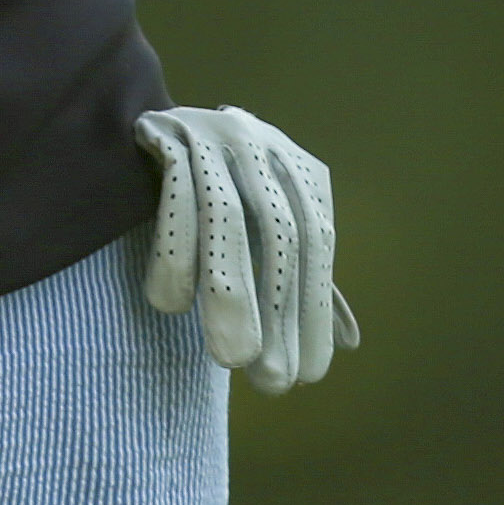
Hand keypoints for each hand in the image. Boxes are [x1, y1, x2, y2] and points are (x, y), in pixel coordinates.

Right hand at [134, 104, 356, 392]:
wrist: (153, 122)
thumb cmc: (217, 187)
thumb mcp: (269, 225)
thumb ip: (303, 275)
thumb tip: (350, 341)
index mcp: (300, 172)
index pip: (314, 248)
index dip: (312, 310)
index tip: (307, 374)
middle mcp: (266, 147)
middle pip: (279, 236)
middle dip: (280, 311)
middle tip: (273, 383)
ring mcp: (216, 133)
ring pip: (227, 219)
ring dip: (231, 293)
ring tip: (230, 360)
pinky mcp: (166, 128)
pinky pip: (175, 195)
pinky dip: (174, 252)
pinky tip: (167, 305)